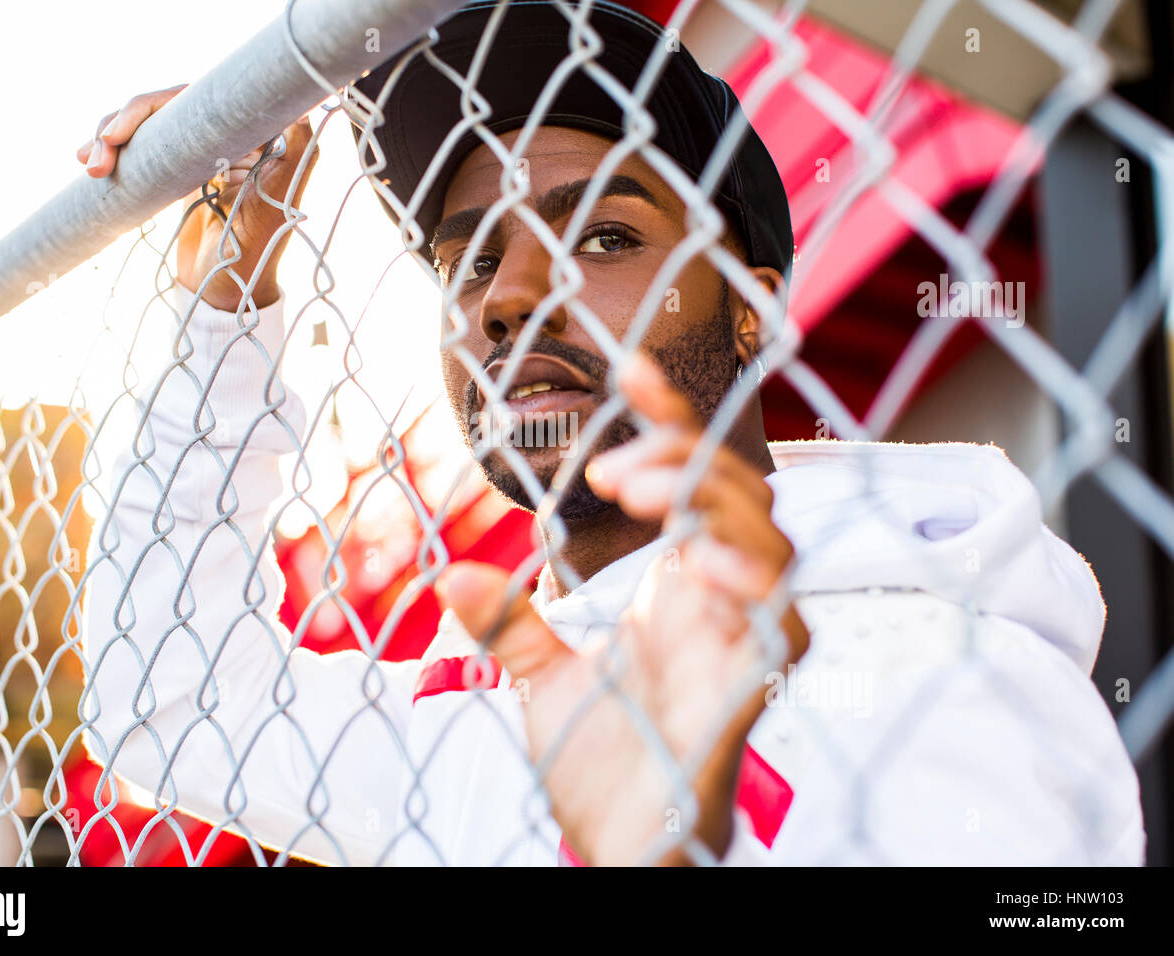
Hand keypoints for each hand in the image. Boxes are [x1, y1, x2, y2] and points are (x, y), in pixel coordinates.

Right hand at [76, 85, 317, 310]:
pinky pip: (141, 147)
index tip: (119, 132)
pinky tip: (86, 160)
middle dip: (123, 124)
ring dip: (111, 138)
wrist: (223, 295)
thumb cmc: (254, 256)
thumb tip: (306, 103)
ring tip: (91, 167)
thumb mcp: (276, 205)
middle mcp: (227, 137)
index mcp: (252, 137)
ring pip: (147, 125)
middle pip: (164, 107)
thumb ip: (295, 156)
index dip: (151, 106)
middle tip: (98, 158)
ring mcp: (199, 152)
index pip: (194, 99)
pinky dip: (113, 150)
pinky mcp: (178, 170)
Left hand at [434, 351, 808, 865]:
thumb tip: (452, 574)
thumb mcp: (544, 684)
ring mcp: (743, 644)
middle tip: (612, 470)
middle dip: (684, 459)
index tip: (628, 368)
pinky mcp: (753, 692)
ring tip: (643, 491)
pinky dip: (753, 585)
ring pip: (773, 544)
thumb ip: (510, 626)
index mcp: (680, 593)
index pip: (690, 486)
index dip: (671, 421)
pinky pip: (782, 625)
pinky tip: (706, 565)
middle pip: (738, 497)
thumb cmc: (604, 769)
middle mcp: (720, 607)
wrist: (625, 854)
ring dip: (713, 503)